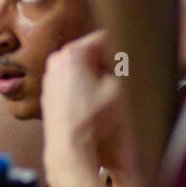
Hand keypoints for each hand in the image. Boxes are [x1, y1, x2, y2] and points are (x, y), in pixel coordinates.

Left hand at [40, 30, 127, 177]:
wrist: (70, 149)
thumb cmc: (93, 120)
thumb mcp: (121, 87)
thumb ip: (127, 64)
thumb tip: (134, 54)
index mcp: (72, 53)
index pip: (106, 37)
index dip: (124, 48)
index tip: (134, 59)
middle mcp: (56, 60)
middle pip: (93, 52)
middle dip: (110, 63)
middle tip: (123, 79)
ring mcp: (51, 78)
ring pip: (83, 67)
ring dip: (98, 76)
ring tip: (108, 95)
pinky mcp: (50, 94)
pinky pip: (73, 82)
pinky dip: (86, 88)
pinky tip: (95, 104)